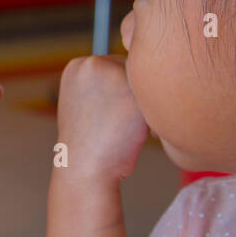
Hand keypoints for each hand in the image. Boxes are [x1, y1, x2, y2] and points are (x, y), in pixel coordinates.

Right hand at [55, 55, 148, 181]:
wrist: (85, 172)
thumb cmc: (91, 144)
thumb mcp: (86, 103)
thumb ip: (103, 83)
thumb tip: (135, 69)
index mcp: (76, 66)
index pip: (114, 66)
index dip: (121, 93)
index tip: (110, 118)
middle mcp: (91, 64)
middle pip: (132, 70)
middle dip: (135, 96)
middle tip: (122, 126)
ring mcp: (110, 75)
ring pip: (146, 81)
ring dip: (147, 104)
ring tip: (132, 130)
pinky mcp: (131, 92)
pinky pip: (158, 95)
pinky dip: (156, 116)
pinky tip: (142, 134)